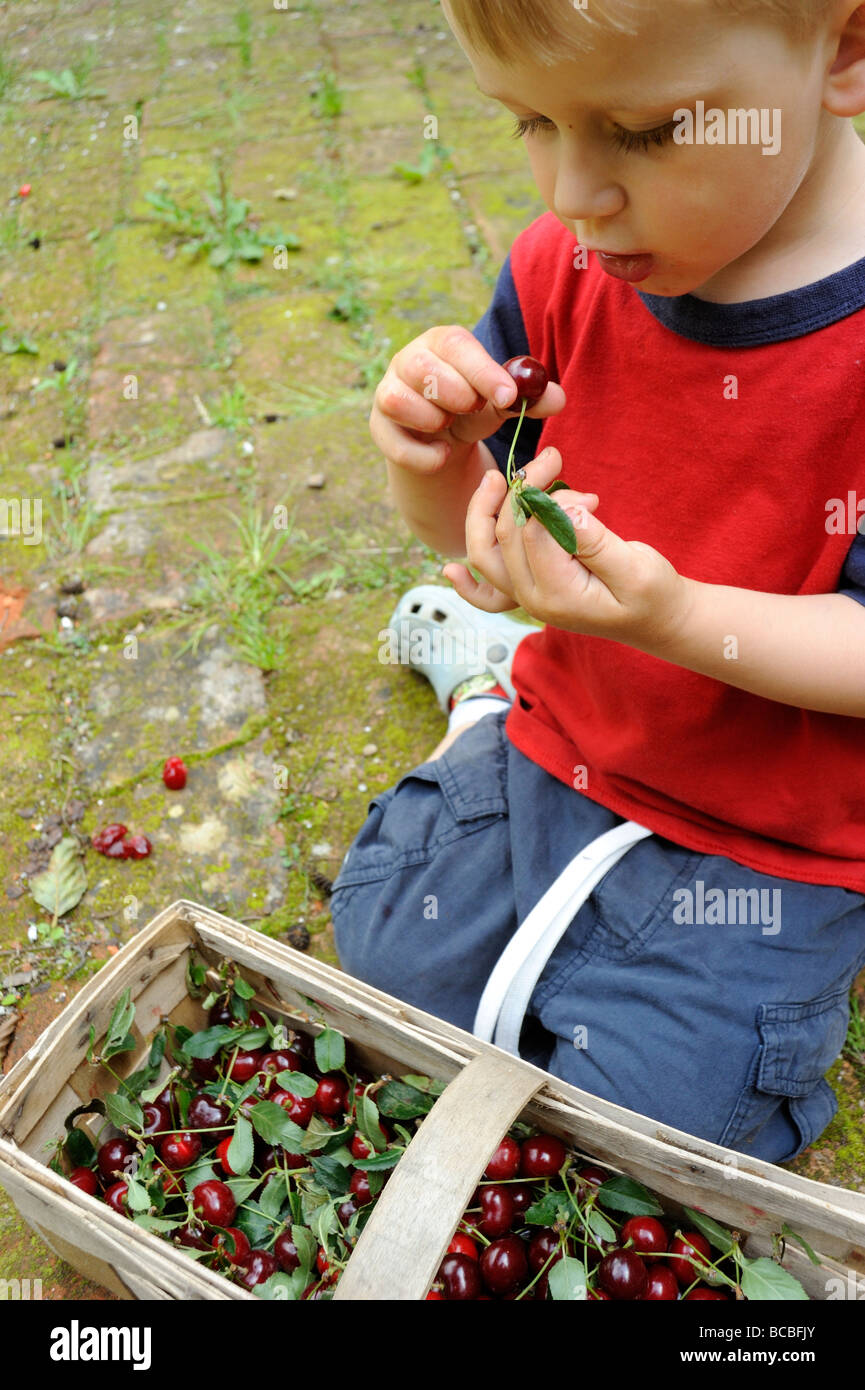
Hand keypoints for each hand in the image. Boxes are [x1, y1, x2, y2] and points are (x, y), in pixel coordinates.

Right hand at [369, 325, 565, 474]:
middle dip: (455, 393)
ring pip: (398, 400)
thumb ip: (531, 398)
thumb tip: (557, 397)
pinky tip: (443, 456)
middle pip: (421, 366)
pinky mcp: (378, 428)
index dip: (482, 370)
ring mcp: (387, 393)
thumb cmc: (473, 409)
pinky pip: (392, 442)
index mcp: (442, 343)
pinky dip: (423, 455)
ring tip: (449, 427)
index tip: (508, 396)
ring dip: (433, 420)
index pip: (455, 344)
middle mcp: (408, 361)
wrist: (442, 442)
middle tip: (472, 409)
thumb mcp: (503, 402)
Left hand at [442, 448, 691, 650]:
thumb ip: (598, 542)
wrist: (658, 619)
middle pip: (503, 536)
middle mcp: (533, 598)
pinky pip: (490, 592)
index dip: (552, 501)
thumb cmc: (654, 594)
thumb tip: (565, 510)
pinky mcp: (530, 591)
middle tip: (552, 458)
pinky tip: (452, 572)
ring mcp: (527, 597)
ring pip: (486, 554)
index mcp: (556, 594)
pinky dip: (469, 584)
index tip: (589, 497)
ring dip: (488, 512)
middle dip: (523, 489)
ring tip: (497, 478)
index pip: (532, 533)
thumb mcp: (638, 569)